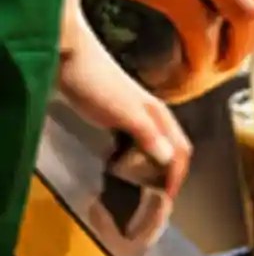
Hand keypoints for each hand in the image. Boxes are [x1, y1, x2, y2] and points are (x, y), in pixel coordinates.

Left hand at [59, 41, 192, 198]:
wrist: (70, 56)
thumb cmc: (97, 83)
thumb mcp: (124, 113)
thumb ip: (148, 135)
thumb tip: (169, 161)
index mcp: (158, 114)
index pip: (180, 150)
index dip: (177, 175)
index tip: (166, 200)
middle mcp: (153, 114)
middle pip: (173, 147)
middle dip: (171, 172)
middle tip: (157, 197)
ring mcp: (136, 113)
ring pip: (155, 144)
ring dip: (153, 165)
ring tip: (141, 186)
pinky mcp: (118, 114)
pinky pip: (136, 141)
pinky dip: (135, 157)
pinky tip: (120, 164)